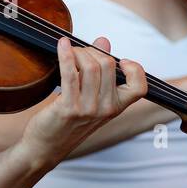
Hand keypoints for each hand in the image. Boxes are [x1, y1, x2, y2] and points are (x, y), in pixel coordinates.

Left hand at [20, 36, 146, 165]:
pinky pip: (70, 74)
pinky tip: (62, 45)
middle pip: (108, 65)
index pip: (140, 86)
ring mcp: (88, 109)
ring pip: (90, 67)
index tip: (120, 60)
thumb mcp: (89, 97)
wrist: (46, 146)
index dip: (134, 69)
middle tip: (79, 52)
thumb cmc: (68, 119)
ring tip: (68, 51)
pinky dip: (66, 55)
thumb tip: (103, 40)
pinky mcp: (68, 108)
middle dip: (92, 51)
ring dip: (78, 52)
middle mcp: (106, 109)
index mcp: (117, 107)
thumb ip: (99, 69)